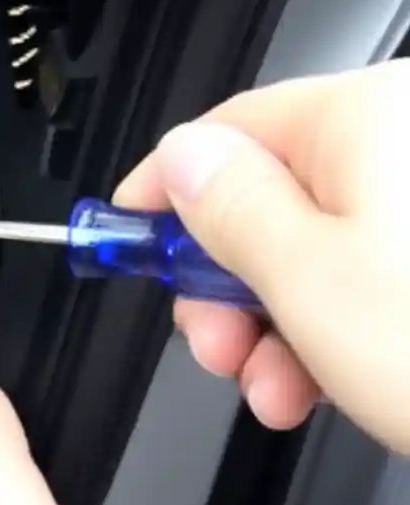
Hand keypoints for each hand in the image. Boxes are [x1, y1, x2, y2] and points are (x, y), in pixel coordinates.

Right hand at [115, 60, 409, 450]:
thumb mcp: (306, 283)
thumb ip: (224, 209)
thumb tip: (180, 162)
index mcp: (373, 117)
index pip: (227, 130)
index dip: (163, 193)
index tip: (127, 237)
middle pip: (273, 195)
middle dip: (226, 285)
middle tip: (210, 343)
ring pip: (321, 244)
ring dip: (274, 324)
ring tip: (272, 386)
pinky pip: (375, 268)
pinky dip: (333, 327)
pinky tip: (317, 382)